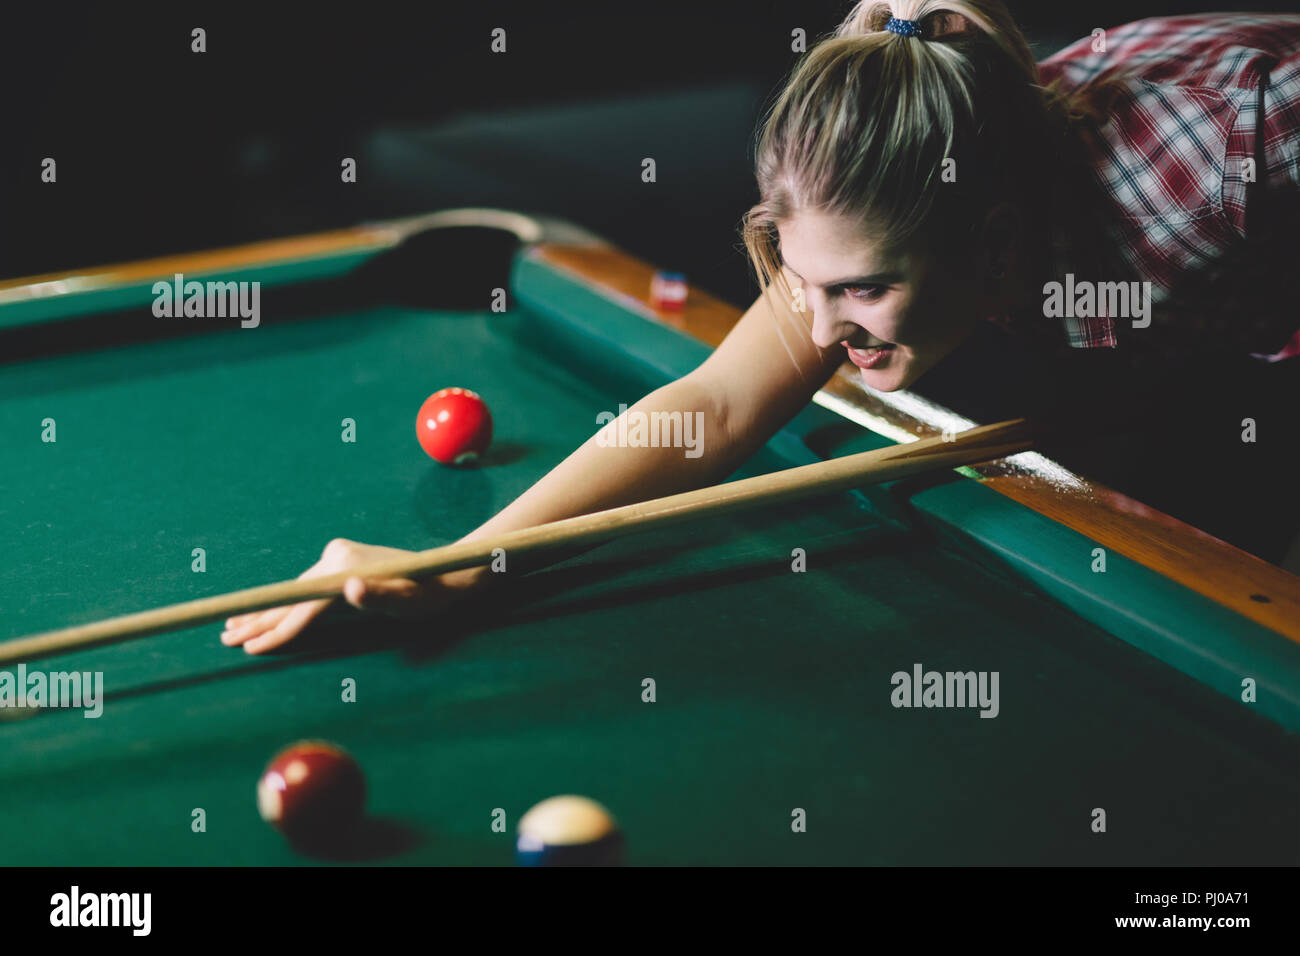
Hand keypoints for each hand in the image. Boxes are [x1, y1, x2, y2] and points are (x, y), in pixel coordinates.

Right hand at [220, 538, 484, 653]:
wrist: (444, 572)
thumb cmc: (428, 595)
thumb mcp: (408, 601)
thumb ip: (379, 596)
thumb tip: (350, 589)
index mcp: (344, 569)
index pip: (302, 608)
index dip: (275, 630)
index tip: (249, 648)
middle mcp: (334, 558)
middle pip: (291, 598)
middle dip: (258, 620)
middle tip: (225, 638)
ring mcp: (335, 558)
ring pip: (294, 593)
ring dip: (265, 612)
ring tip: (234, 628)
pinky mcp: (339, 561)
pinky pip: (304, 589)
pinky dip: (285, 603)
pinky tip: (268, 611)